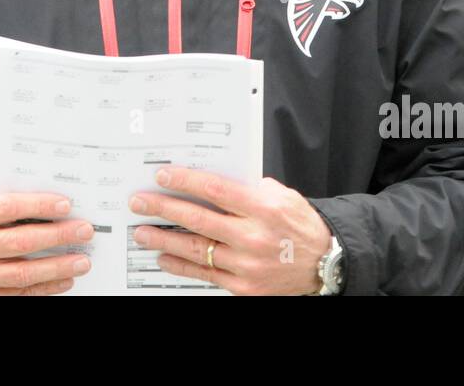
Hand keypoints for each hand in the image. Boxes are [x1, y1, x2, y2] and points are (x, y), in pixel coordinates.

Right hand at [0, 193, 92, 295]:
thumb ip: (2, 207)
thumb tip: (47, 208)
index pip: (7, 208)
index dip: (38, 205)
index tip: (65, 205)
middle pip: (19, 242)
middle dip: (57, 236)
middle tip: (83, 231)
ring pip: (20, 274)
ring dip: (56, 268)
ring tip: (80, 261)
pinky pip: (15, 295)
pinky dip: (43, 289)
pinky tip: (62, 280)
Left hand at [129, 168, 331, 294]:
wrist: (324, 264)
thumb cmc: (301, 226)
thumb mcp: (283, 196)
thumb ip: (251, 186)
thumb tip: (215, 179)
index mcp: (263, 208)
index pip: (215, 189)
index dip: (185, 181)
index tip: (163, 176)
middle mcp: (252, 237)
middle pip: (198, 220)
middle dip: (163, 208)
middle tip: (139, 202)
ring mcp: (246, 265)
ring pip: (195, 250)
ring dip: (163, 240)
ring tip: (141, 232)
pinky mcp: (243, 287)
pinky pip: (204, 275)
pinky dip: (180, 266)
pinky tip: (163, 257)